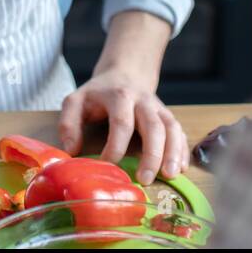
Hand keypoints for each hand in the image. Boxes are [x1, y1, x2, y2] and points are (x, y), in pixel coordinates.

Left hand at [58, 67, 189, 184]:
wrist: (125, 73)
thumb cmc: (98, 93)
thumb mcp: (76, 101)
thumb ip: (69, 123)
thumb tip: (71, 151)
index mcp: (119, 96)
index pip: (121, 122)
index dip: (115, 146)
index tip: (106, 164)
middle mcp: (143, 101)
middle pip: (153, 125)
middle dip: (151, 154)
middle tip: (145, 179)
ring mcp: (159, 108)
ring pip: (172, 128)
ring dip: (173, 152)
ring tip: (170, 176)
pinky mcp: (168, 116)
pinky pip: (180, 132)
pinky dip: (183, 150)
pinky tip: (181, 168)